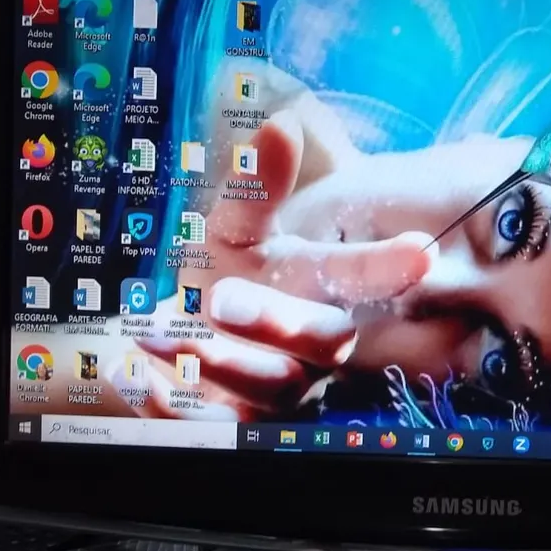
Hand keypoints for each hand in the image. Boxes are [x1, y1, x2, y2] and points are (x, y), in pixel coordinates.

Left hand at [115, 104, 432, 419]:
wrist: (187, 331)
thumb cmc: (232, 269)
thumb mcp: (238, 224)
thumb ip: (257, 183)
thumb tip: (282, 123)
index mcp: (325, 292)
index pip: (362, 278)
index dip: (387, 267)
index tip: (419, 252)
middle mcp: (312, 346)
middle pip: (322, 341)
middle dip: (278, 321)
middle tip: (223, 298)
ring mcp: (276, 389)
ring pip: (264, 387)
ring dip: (211, 361)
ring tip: (153, 332)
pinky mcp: (234, 422)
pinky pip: (211, 427)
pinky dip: (167, 405)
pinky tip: (131, 377)